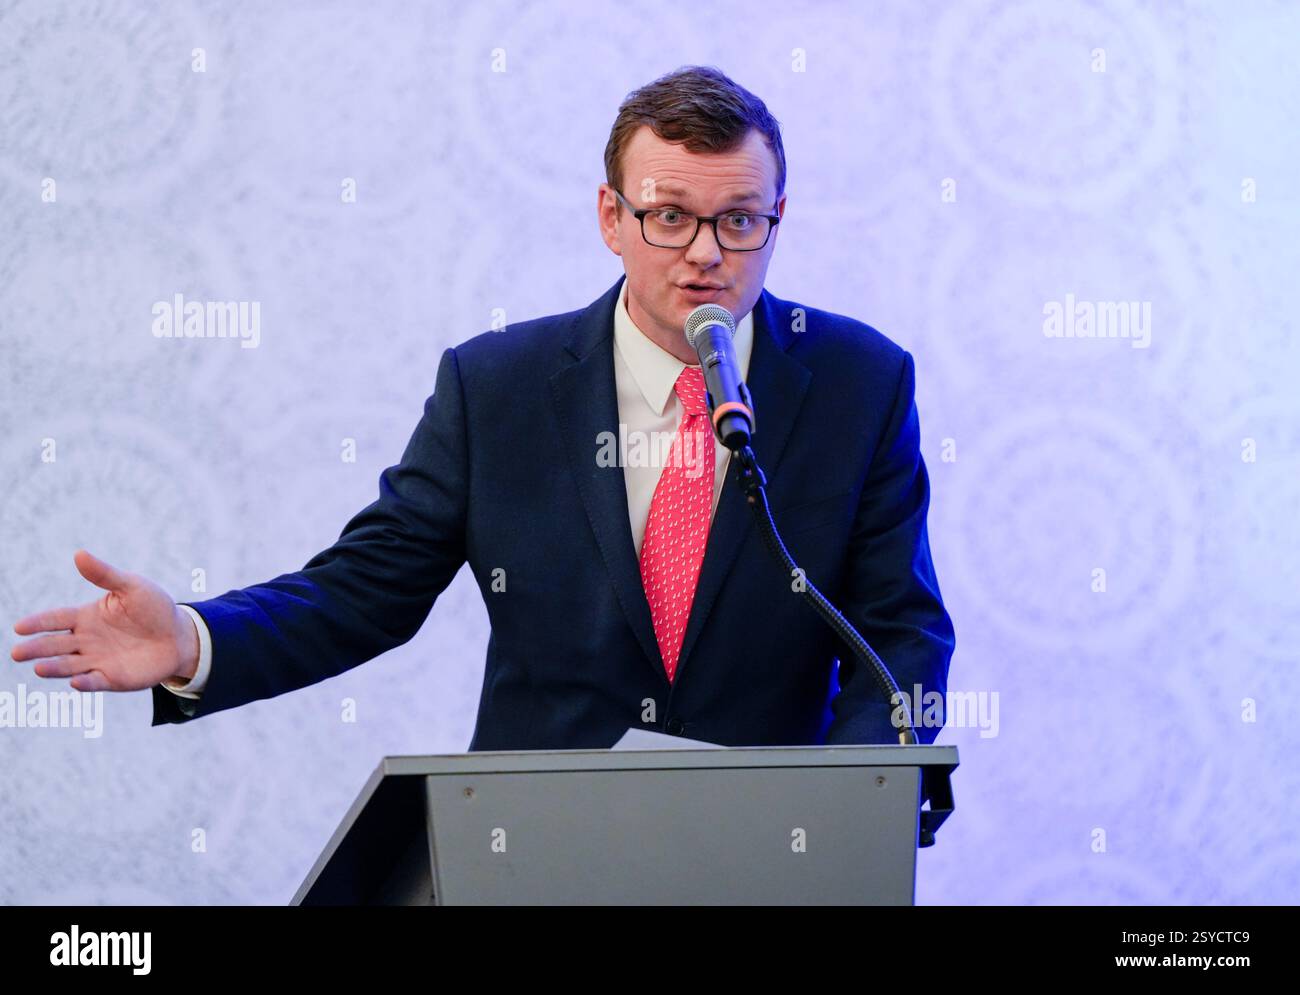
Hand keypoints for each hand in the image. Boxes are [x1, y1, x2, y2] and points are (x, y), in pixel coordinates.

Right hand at [10, 550, 198, 692]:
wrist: (180, 636)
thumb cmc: (154, 608)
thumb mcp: (131, 586)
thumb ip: (105, 575)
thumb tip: (79, 554)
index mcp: (86, 617)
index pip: (56, 619)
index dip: (37, 623)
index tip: (19, 627)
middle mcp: (86, 640)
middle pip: (55, 645)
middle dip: (36, 649)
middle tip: (16, 653)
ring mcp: (97, 660)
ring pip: (69, 665)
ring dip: (54, 668)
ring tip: (39, 668)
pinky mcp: (113, 678)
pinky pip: (95, 681)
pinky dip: (85, 682)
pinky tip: (76, 681)